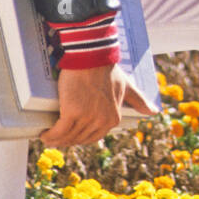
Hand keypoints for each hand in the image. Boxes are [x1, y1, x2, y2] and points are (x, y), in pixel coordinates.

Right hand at [39, 64, 158, 148]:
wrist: (91, 57)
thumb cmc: (107, 69)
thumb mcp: (126, 86)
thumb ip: (139, 100)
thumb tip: (154, 111)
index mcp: (113, 118)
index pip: (94, 137)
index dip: (80, 138)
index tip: (71, 135)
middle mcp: (101, 122)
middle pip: (80, 139)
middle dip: (67, 141)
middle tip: (56, 137)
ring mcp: (86, 118)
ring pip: (69, 137)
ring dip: (57, 140)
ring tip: (48, 137)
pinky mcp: (72, 113)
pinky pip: (59, 131)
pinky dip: (51, 136)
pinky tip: (44, 134)